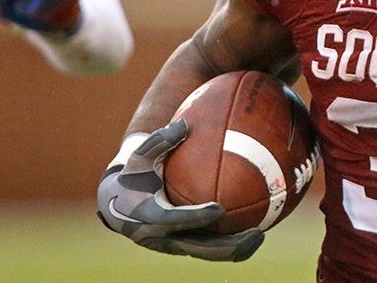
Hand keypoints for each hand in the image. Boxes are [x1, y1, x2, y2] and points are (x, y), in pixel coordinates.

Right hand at [96, 120, 264, 260]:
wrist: (118, 204)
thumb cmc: (135, 174)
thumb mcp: (141, 156)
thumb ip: (160, 140)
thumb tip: (184, 123)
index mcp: (148, 215)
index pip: (175, 220)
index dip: (196, 217)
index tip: (218, 209)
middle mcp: (161, 237)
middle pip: (197, 247)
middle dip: (226, 244)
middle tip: (254, 232)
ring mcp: (172, 246)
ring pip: (206, 253)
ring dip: (233, 250)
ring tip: (259, 237)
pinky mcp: (181, 247)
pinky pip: (208, 250)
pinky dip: (229, 246)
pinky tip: (252, 232)